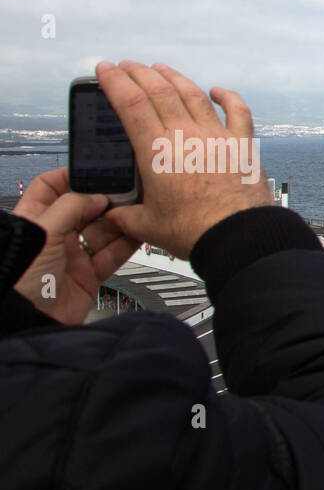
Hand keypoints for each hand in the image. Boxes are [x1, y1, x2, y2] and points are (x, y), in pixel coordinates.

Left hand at [12, 167, 139, 324]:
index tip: (94, 170)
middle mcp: (55, 235)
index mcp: (35, 218)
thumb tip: (95, 196)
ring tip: (135, 211)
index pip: (51, 187)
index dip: (71, 176)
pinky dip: (126, 245)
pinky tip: (137, 234)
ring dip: (119, 221)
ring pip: (102, 231)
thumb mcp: (42, 231)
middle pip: (84, 208)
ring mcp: (73, 255)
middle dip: (104, 200)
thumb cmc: (20, 277)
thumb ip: (70, 208)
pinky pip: (112, 255)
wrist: (28, 319)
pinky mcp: (89, 275)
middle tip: (125, 192)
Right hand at [97, 60, 272, 258]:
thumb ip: (124, 216)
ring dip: (174, 78)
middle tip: (128, 65)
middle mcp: (187, 136)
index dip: (114, 81)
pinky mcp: (242, 145)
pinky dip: (227, 97)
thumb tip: (110, 214)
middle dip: (139, 73)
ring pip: (193, 94)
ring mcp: (217, 137)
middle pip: (159, 90)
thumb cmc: (196, 232)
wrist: (240, 239)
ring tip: (160, 69)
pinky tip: (218, 91)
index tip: (105, 69)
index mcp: (157, 152)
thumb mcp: (148, 226)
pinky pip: (237, 111)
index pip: (130, 103)